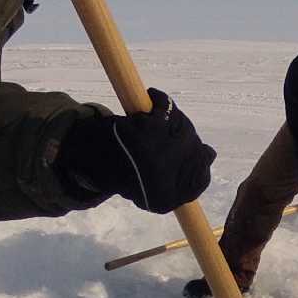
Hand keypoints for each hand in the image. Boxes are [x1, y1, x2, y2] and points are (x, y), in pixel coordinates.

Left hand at [57, 89, 214, 212]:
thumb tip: (210, 152)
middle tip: (171, 126)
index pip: (200, 179)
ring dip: (172, 117)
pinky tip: (152, 98)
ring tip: (159, 113)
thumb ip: (182, 173)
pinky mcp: (148, 133)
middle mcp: (164, 181)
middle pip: (195, 150)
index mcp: (166, 199)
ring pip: (183, 128)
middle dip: (185, 135)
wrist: (86, 158)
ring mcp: (157, 157)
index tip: (195, 150)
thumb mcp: (153, 184)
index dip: (201, 161)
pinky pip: (166, 109)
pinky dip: (160, 100)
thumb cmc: (122, 170)